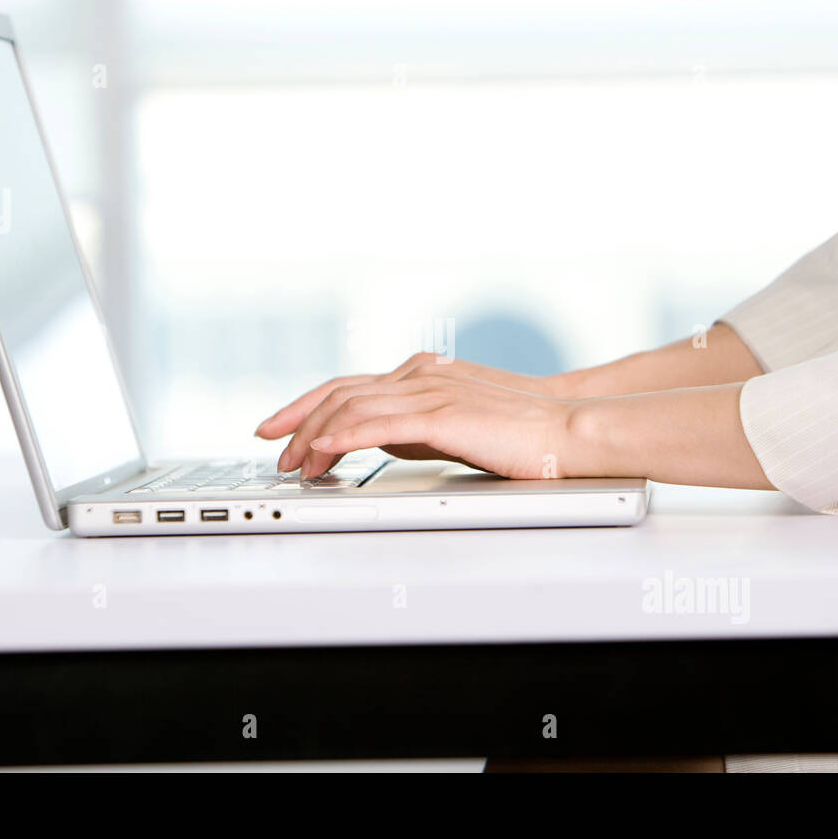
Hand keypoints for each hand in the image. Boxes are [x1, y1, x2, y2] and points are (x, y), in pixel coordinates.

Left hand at [256, 358, 579, 479]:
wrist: (564, 427)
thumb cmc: (517, 430)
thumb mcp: (452, 422)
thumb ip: (413, 424)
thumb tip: (377, 439)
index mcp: (420, 374)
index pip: (348, 384)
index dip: (306, 404)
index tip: (277, 425)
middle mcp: (418, 376)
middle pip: (339, 391)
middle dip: (297, 420)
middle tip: (273, 449)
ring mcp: (429, 392)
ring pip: (352, 407)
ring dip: (314, 436)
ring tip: (295, 464)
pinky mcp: (443, 416)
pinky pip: (379, 426)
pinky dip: (344, 437)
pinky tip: (324, 452)